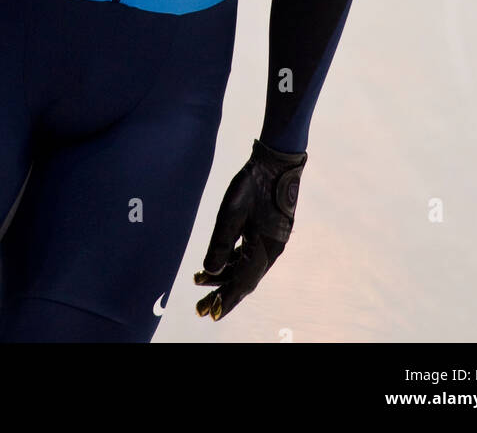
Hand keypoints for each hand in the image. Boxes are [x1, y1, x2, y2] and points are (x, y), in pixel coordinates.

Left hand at [195, 138, 306, 320]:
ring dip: (226, 277)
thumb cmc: (252, 185)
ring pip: (246, 268)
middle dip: (222, 293)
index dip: (224, 300)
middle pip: (244, 280)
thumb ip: (220, 245)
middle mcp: (271, 251)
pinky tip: (221, 263)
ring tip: (201, 281)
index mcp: (263, 250)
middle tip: (200, 306)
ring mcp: (272, 242)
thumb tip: (211, 271)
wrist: (276, 162)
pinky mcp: (269, 232)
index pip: (241, 284)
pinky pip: (250, 255)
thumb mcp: (231, 213)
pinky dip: (234, 262)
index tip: (209, 314)